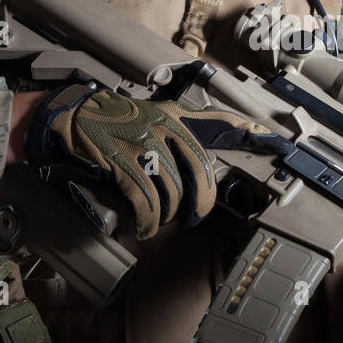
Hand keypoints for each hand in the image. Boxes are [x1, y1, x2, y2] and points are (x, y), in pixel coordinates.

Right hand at [26, 84, 283, 239]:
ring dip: (163, 215)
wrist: (63, 116)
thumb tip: (194, 171)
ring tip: (153, 221)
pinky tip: (141, 226)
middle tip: (190, 218)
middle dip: (199, 204)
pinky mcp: (123, 161)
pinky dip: (145, 220)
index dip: (251, 133)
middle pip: (201, 174)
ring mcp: (144, 144)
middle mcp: (165, 127)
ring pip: (172, 192)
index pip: (220, 123)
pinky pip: (145, 201)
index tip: (279, 142)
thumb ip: (172, 138)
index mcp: (174, 118)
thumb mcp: (145, 119)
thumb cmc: (104, 124)